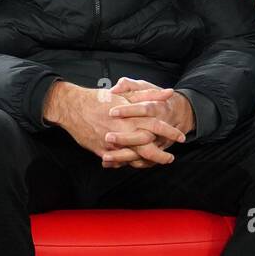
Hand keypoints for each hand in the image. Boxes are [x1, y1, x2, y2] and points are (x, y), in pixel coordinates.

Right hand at [43, 80, 185, 166]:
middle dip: (162, 155)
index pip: (157, 126)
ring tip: (156, 162)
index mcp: (131, 117)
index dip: (170, 132)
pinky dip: (128, 163)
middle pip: (148, 148)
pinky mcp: (102, 151)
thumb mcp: (126, 94)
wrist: (73, 107)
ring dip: (147, 162)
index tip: (181, 137)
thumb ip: (148, 95)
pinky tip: (136, 163)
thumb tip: (169, 92)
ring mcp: (113, 144)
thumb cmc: (100, 99)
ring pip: (135, 159)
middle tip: (170, 158)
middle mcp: (124, 132)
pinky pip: (119, 162)